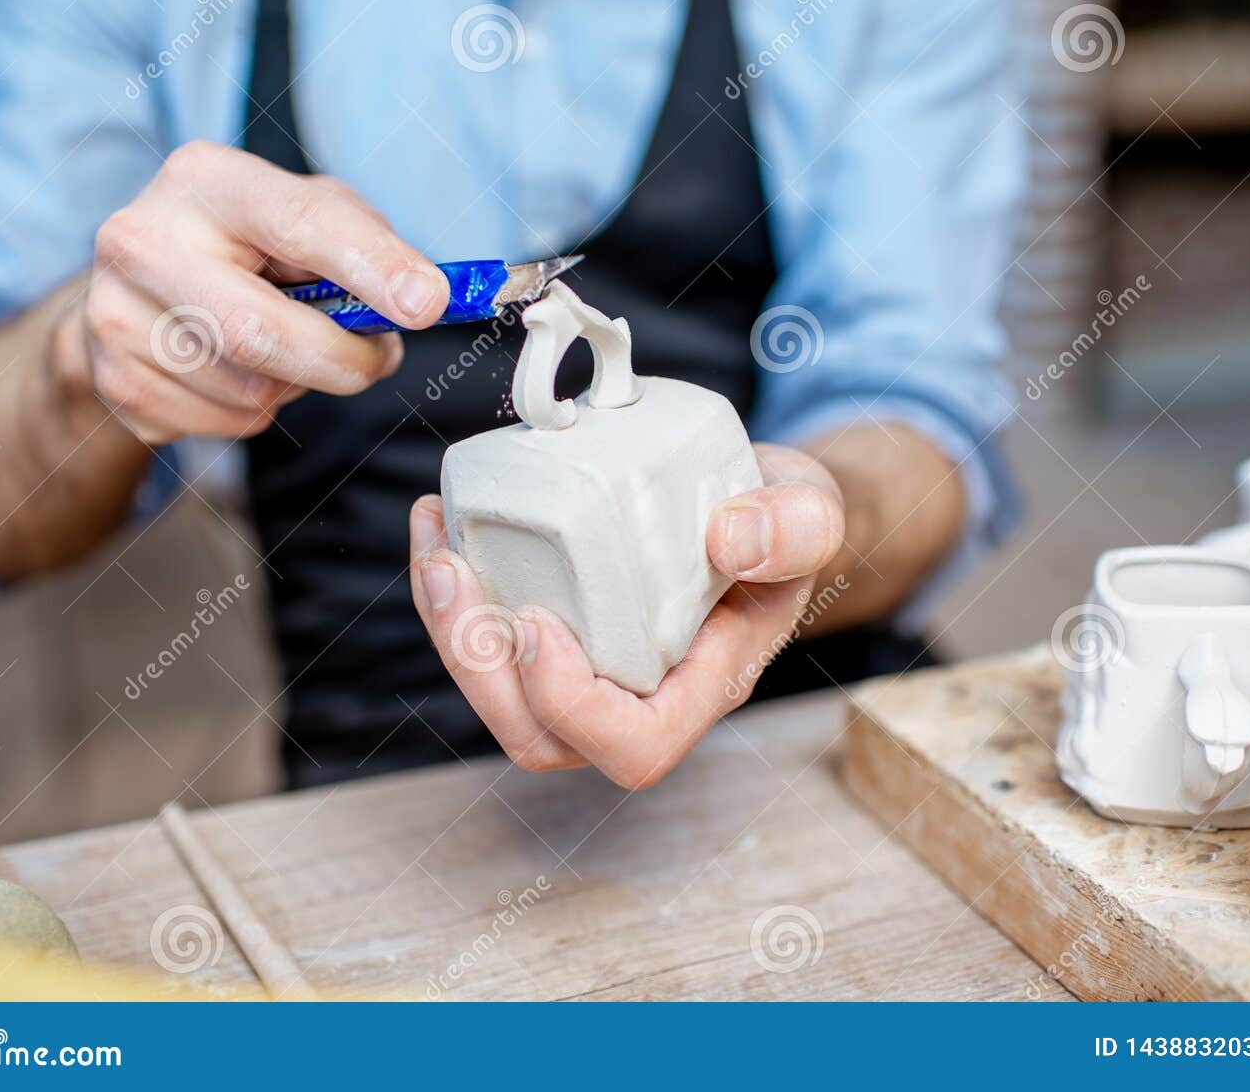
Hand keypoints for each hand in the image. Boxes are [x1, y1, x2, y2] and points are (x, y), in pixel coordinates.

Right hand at [57, 140, 450, 442]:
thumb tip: (422, 300)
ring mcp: (116, 315)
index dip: (371, 267)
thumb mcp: (305, 212)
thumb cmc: (245, 243)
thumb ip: (366, 243)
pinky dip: (255, 412)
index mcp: (205, 179)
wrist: (139, 286)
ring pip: (250, 391)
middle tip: (377, 358)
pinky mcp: (115, 381)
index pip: (300, 223)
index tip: (428, 304)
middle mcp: (143, 239)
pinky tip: (241, 371)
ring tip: (287, 348)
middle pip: (262, 332)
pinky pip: (224, 425)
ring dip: (298, 386)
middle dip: (342, 360)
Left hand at [409, 443, 845, 787]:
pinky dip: (454, 592)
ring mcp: (592, 669)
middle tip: (452, 571)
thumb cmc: (784, 519)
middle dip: (480, 669)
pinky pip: (490, 643)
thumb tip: (730, 539)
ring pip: (502, 697)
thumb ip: (795, 528)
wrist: (757, 503)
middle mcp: (638, 694)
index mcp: (703, 685)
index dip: (572, 706)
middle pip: (541, 737)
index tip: (540, 622)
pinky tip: (441, 521)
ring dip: (452, 631)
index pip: (632, 747)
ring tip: (436, 545)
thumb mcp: (813, 511)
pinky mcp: (558, 630)